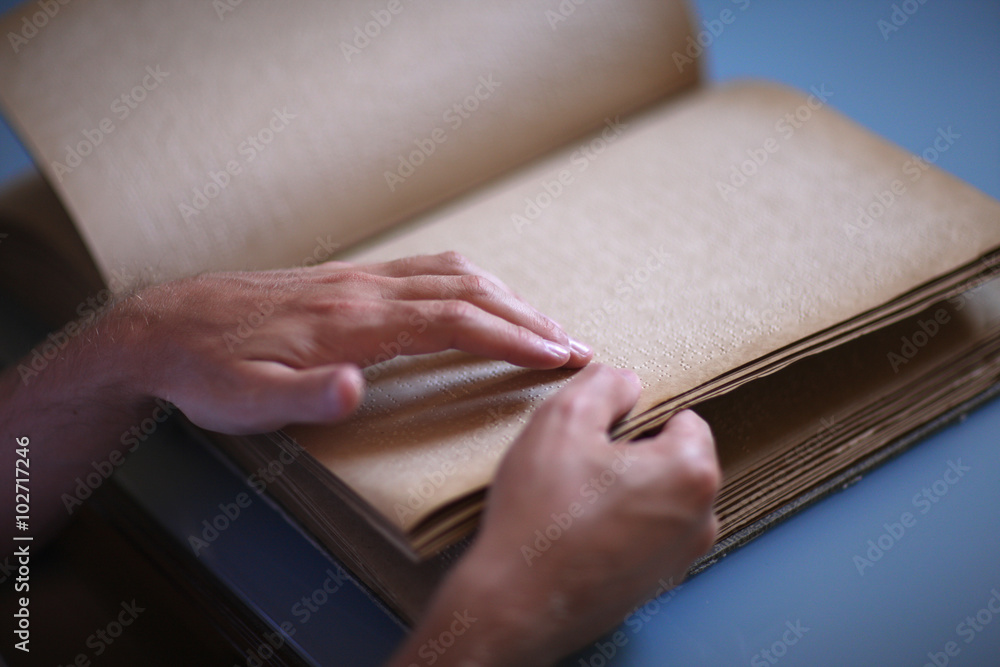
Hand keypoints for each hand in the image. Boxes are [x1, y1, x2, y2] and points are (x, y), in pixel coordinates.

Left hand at [120, 251, 591, 432]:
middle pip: (468, 293)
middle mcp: (364, 291)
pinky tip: (482, 296)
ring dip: (508, 297)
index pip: (453, 323)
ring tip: (545, 326)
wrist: (166, 328)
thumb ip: (303, 397)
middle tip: (576, 348)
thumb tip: (358, 388)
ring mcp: (358, 279)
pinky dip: (471, 281)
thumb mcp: (245, 402)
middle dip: (529, 320)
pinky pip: (425, 269)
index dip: (513, 339)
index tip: (559, 358)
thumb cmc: (209, 373)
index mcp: (351, 323)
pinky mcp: (349, 279)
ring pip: (453, 274)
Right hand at [390, 364, 719, 666]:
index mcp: (691, 472)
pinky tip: (578, 531)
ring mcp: (681, 557)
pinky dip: (619, 526)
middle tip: (581, 467)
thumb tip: (628, 382)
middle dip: (633, 455)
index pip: (683, 417)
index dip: (635, 418)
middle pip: (673, 459)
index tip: (598, 436)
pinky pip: (645, 533)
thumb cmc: (540, 516)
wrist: (514, 603)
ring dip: (625, 491)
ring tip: (575, 502)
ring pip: (658, 496)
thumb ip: (605, 384)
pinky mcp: (657, 583)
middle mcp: (701, 518)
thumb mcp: (562, 419)